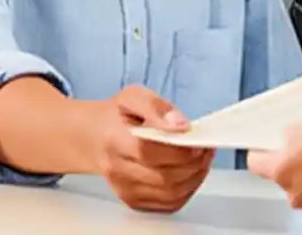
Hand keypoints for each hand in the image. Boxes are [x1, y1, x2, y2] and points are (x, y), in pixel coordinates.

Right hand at [92, 85, 213, 212]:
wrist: (95, 138)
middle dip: (193, 165)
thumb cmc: (117, 116)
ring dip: (195, 178)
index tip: (198, 142)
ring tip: (202, 160)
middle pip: (163, 178)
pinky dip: (188, 190)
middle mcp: (117, 171)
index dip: (179, 151)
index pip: (149, 153)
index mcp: (114, 141)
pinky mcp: (134, 202)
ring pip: (170, 194)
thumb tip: (181, 126)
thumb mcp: (133, 96)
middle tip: (206, 150)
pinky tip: (192, 174)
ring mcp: (124, 190)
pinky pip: (169, 204)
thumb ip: (157, 107)